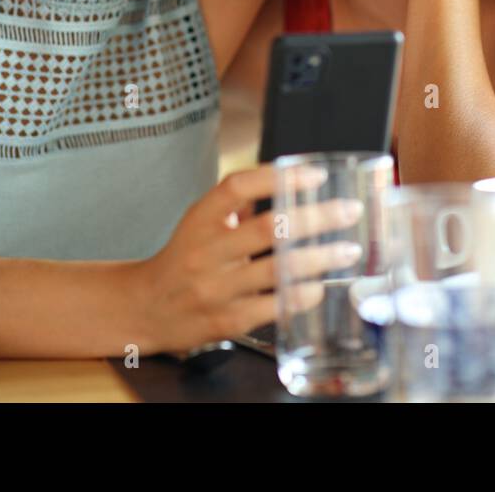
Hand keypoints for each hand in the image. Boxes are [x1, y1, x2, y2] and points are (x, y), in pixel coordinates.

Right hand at [132, 165, 364, 353]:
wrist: (146, 308)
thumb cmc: (184, 259)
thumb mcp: (200, 223)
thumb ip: (238, 206)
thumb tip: (291, 186)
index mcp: (200, 219)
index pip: (238, 187)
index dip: (277, 176)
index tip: (316, 174)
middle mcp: (206, 251)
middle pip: (268, 228)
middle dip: (316, 218)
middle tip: (349, 211)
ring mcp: (216, 288)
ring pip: (276, 270)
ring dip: (319, 259)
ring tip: (348, 251)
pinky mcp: (226, 321)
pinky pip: (272, 307)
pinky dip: (300, 296)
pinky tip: (319, 288)